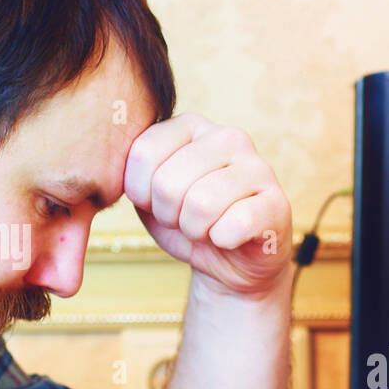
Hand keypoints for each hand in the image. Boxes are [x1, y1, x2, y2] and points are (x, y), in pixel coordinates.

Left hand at [124, 113, 292, 295]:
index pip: (143, 153)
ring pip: (201, 204)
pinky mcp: (277, 203)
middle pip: (169, 182)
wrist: (232, 262)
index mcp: (192, 126)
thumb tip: (111, 166)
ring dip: (195, 231)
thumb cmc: (189, 224)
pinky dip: (222, 241)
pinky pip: (234, 224)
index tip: (156, 204)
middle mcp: (228, 137)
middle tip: (185, 221)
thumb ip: (131, 177)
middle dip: (169, 216)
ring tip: (206, 229)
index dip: (140, 193)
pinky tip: (230, 238)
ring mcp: (258, 168)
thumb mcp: (148, 197)